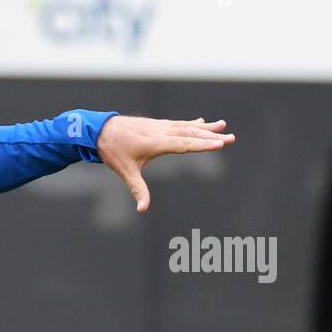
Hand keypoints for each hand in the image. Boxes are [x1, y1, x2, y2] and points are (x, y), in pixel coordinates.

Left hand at [95, 116, 234, 212]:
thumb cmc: (113, 151)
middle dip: (211, 136)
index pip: (184, 144)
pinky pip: (179, 123)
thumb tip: (143, 209)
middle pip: (190, 133)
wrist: (100, 130)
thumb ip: (138, 190)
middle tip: (231, 138)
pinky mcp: (157, 124)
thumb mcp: (125, 171)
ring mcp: (159, 126)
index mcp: (156, 143)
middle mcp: (161, 132)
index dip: (202, 144)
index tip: (219, 143)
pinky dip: (192, 123)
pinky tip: (202, 122)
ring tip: (223, 126)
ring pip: (187, 126)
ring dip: (206, 127)